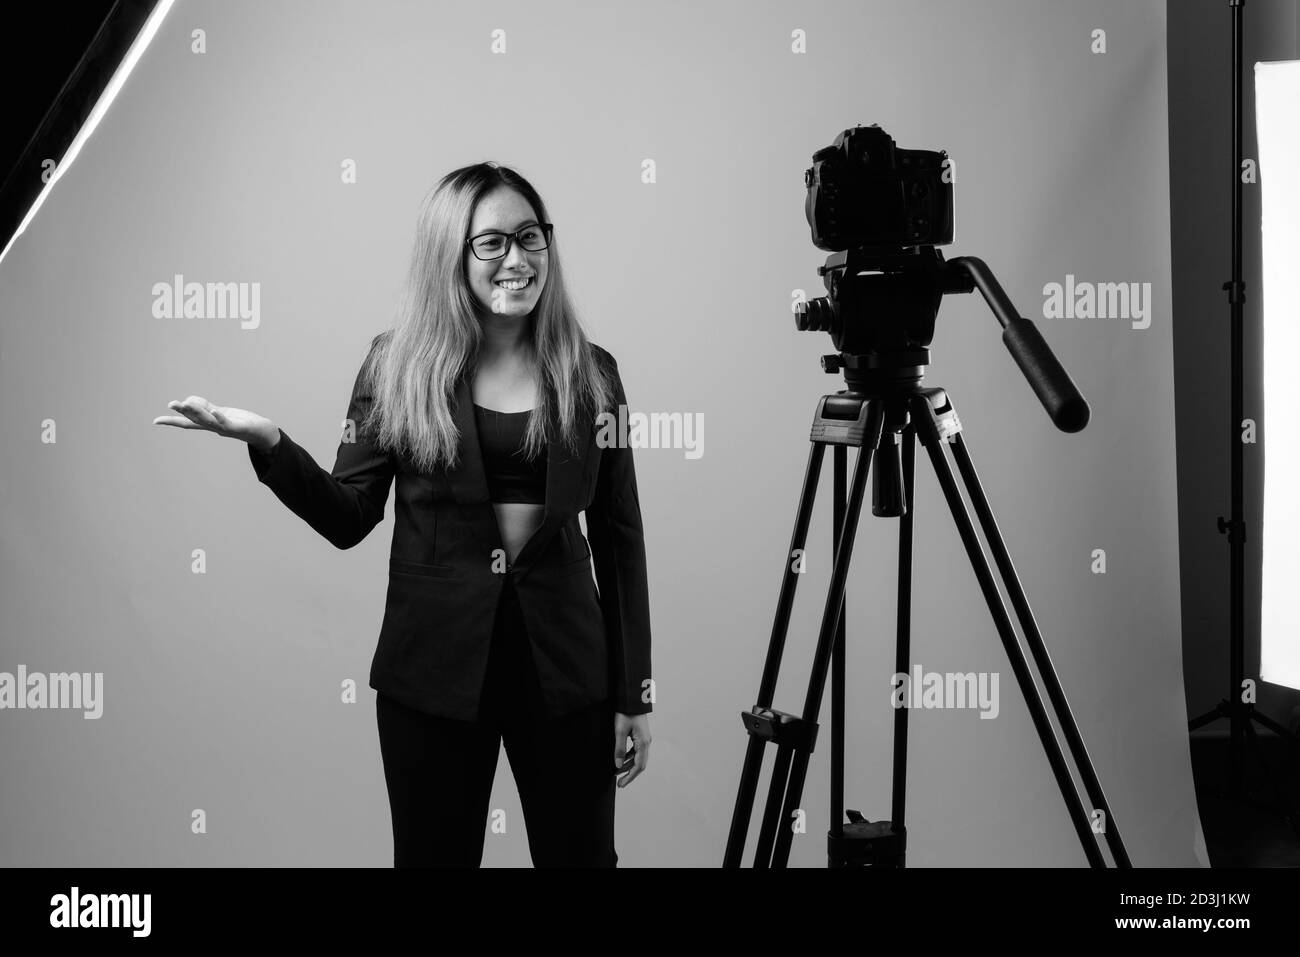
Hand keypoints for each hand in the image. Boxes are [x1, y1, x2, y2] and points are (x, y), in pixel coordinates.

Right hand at [153, 396, 276, 449]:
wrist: (263, 433)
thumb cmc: (241, 422)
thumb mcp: (221, 413)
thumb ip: (205, 407)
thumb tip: (189, 400)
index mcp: (210, 424)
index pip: (187, 423)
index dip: (172, 421)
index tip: (155, 421)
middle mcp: (215, 428)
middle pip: (196, 419)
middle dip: (183, 411)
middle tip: (171, 404)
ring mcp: (226, 428)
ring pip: (208, 421)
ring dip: (197, 413)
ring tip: (186, 404)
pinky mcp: (238, 427)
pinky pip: (227, 422)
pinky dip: (219, 417)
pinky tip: (214, 410)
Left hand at [614, 712, 650, 787]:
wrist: (632, 699)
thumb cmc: (626, 713)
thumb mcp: (619, 731)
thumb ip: (619, 749)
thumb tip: (618, 765)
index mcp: (643, 743)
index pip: (639, 766)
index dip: (630, 777)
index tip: (621, 784)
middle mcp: (646, 743)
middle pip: (640, 764)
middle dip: (629, 774)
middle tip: (619, 783)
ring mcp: (644, 739)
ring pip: (638, 758)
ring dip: (628, 765)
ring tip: (617, 771)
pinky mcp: (641, 736)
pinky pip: (636, 751)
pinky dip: (629, 757)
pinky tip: (621, 759)